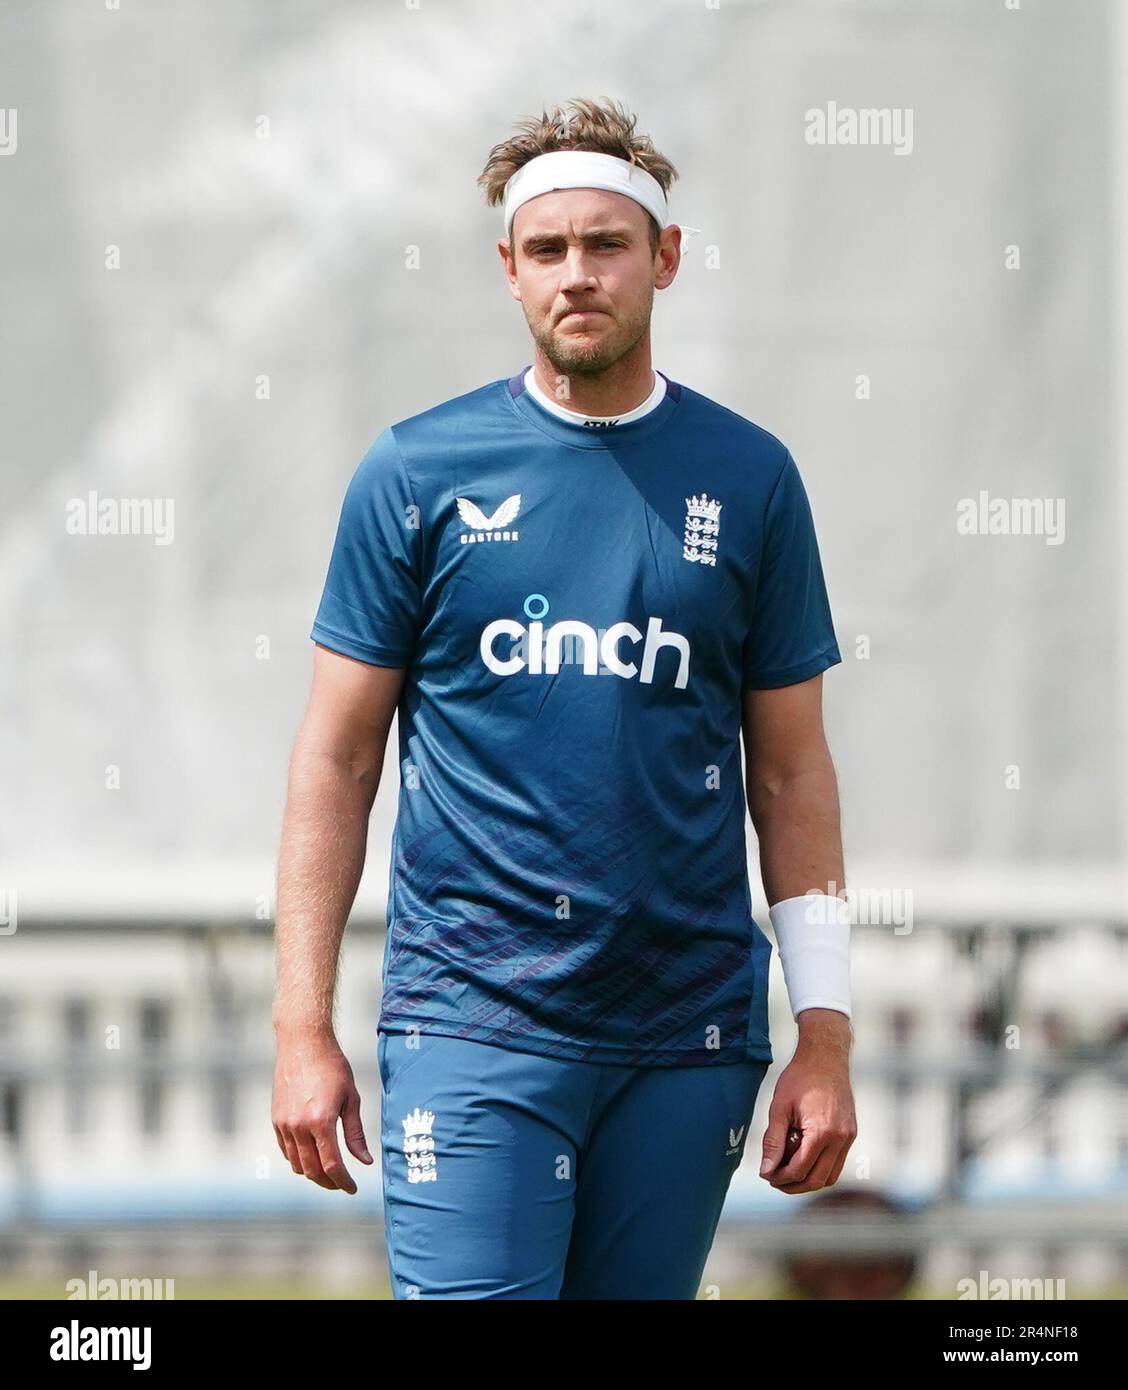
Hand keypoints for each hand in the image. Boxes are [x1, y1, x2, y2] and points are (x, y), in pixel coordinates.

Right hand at [272, 1029, 372, 1193]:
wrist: (303, 1044)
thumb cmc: (333, 1067)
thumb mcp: (351, 1098)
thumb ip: (355, 1133)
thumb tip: (365, 1161)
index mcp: (321, 1121)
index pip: (332, 1165)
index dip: (344, 1182)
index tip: (353, 1188)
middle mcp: (298, 1126)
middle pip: (312, 1171)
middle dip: (329, 1183)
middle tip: (342, 1184)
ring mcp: (284, 1124)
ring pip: (297, 1165)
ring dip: (313, 1173)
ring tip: (329, 1171)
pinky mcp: (276, 1120)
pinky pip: (286, 1151)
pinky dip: (299, 1159)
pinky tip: (312, 1155)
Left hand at [759, 1009, 855, 1193]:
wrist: (825, 1057)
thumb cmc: (800, 1078)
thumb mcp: (779, 1108)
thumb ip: (773, 1142)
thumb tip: (766, 1171)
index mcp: (822, 1132)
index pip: (800, 1170)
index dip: (780, 1177)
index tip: (766, 1175)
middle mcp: (840, 1138)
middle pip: (816, 1180)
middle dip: (793, 1185)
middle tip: (774, 1179)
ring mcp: (849, 1137)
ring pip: (830, 1176)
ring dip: (808, 1181)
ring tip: (787, 1173)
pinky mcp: (851, 1133)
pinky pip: (837, 1163)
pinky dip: (820, 1169)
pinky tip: (803, 1160)